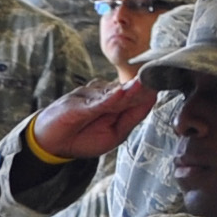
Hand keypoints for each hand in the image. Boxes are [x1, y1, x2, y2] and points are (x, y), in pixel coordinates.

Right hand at [32, 72, 160, 163]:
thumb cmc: (82, 139)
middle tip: (161, 74)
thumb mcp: (114, 135)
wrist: (49, 142)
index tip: (167, 81)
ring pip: (115, 93)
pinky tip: (119, 95)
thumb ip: (130, 117)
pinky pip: (96, 102)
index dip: (153, 90)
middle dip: (145, 85)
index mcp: (118, 106)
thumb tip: (149, 98)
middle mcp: (106, 96)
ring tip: (145, 81)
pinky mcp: (78, 103)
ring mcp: (92, 96)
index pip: (141, 97)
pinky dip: (108, 99)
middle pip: (131, 91)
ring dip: (129, 89)